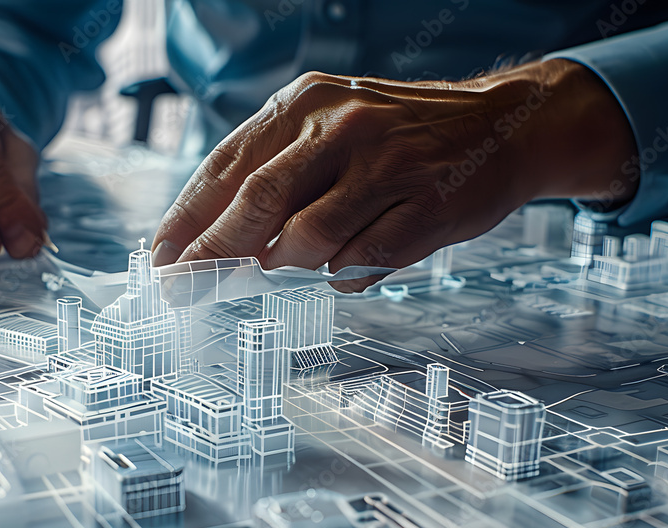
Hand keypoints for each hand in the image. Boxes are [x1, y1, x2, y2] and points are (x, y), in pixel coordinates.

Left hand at [152, 61, 636, 291]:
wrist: (503, 124)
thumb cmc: (401, 135)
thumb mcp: (330, 127)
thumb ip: (279, 173)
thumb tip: (218, 239)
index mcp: (307, 102)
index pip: (228, 165)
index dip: (188, 217)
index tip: (163, 257)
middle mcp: (343, 126)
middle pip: (256, 201)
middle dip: (213, 252)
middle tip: (188, 285)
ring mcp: (387, 166)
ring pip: (307, 240)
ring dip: (289, 262)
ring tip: (292, 260)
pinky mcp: (426, 206)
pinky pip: (363, 260)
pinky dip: (344, 272)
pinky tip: (345, 265)